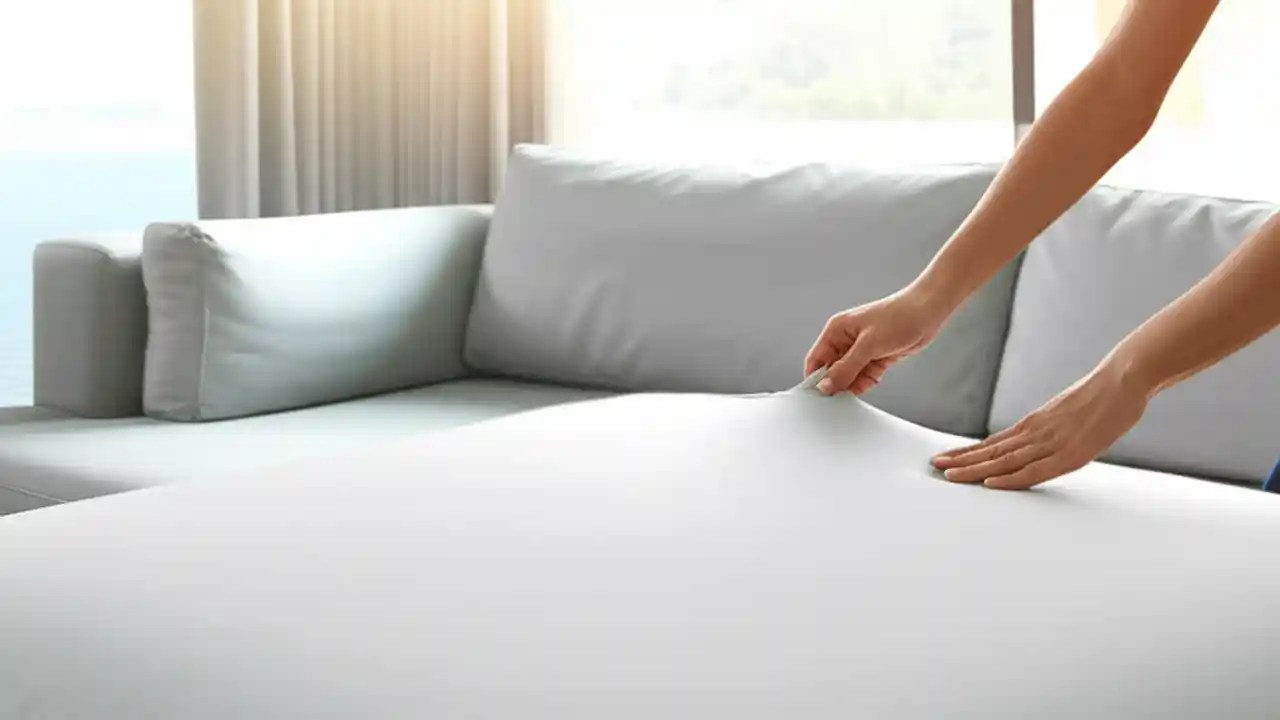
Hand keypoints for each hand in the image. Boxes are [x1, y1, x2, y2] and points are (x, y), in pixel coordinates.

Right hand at [805, 289, 947, 395]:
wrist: (928, 312)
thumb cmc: (899, 316)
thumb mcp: (868, 345)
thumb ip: (846, 368)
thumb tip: (826, 384)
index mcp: (837, 330)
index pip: (817, 359)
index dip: (816, 378)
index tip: (819, 395)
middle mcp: (846, 339)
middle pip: (832, 369)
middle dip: (837, 383)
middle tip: (842, 396)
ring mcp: (862, 349)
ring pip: (849, 375)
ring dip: (854, 383)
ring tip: (862, 385)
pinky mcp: (876, 356)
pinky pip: (865, 375)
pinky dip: (867, 381)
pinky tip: (872, 380)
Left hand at [931, 361, 1152, 489]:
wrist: (1123, 379)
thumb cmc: (1101, 396)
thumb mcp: (1067, 414)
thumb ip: (1050, 429)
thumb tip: (1040, 440)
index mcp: (1035, 424)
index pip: (993, 443)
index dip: (968, 452)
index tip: (946, 458)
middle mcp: (1037, 433)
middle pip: (992, 451)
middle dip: (962, 461)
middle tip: (935, 466)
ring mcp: (1052, 442)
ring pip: (1006, 461)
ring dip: (976, 470)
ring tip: (949, 475)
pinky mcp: (1070, 453)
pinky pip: (1035, 470)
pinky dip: (1012, 478)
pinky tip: (991, 483)